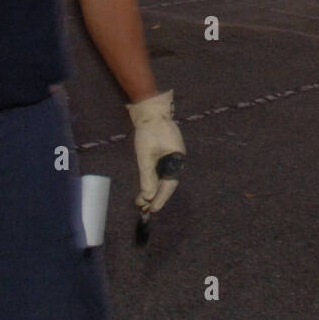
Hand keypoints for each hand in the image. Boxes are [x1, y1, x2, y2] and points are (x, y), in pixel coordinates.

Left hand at [126, 91, 185, 212]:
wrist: (149, 110)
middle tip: (144, 209)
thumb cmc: (148, 131)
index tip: (152, 210)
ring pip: (162, 177)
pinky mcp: (164, 151)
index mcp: (177, 159)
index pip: (169, 185)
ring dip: (152, 189)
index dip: (160, 198)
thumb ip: (147, 177)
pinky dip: (152, 179)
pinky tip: (145, 186)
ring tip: (141, 202)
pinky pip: (160, 170)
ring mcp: (171, 155)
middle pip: (167, 183)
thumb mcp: (145, 156)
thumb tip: (147, 196)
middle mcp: (176, 159)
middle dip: (155, 196)